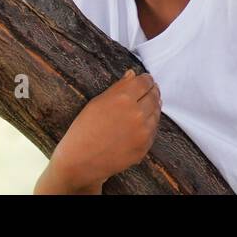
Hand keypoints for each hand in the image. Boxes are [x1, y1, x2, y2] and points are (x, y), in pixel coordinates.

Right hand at [48, 69, 160, 191]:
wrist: (79, 161)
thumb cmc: (83, 130)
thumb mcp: (97, 103)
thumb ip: (118, 87)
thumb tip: (132, 74)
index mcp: (123, 98)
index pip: (145, 82)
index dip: (147, 79)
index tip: (146, 79)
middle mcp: (137, 114)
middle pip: (154, 96)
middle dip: (152, 91)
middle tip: (150, 90)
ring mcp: (142, 132)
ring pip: (156, 113)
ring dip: (153, 107)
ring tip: (147, 105)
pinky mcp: (144, 147)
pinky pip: (153, 131)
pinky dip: (150, 124)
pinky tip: (143, 122)